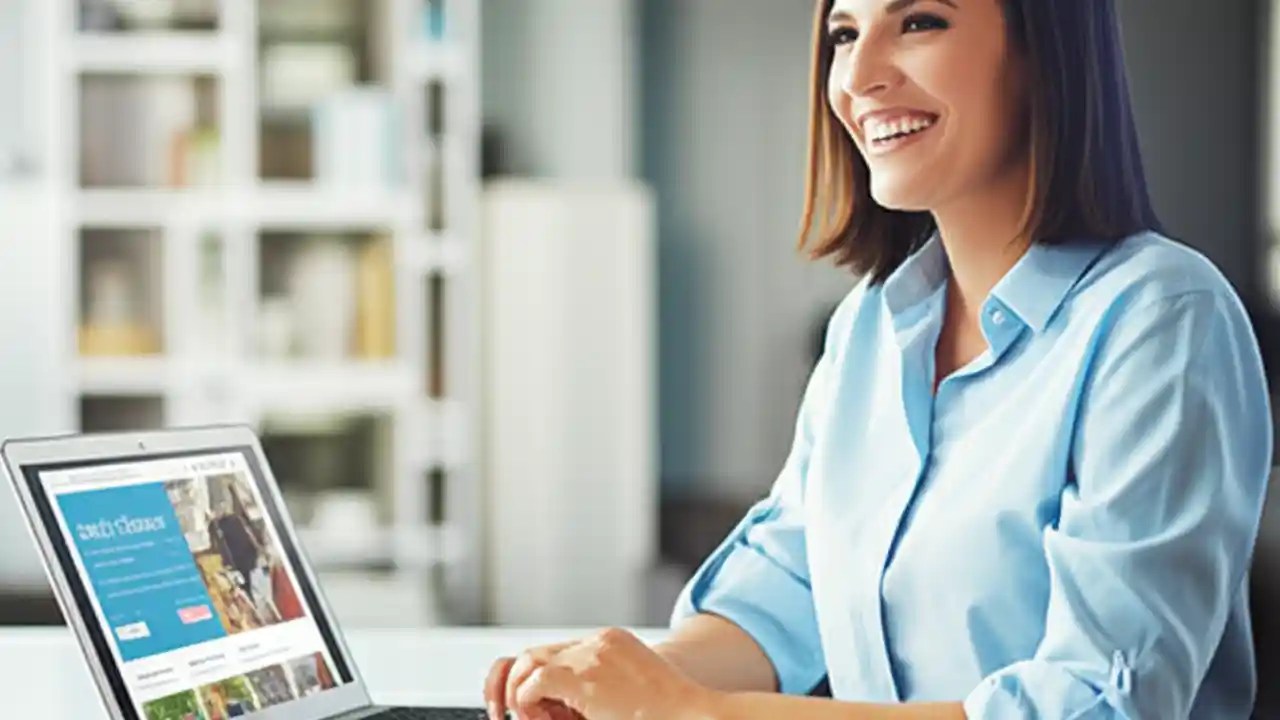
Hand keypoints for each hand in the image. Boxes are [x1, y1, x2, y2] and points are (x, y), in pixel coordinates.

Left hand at [484, 628, 719, 719]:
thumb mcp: (624, 696)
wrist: (693, 716)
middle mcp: (599, 642)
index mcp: (610, 644)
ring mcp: (592, 653)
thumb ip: (593, 694)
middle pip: (538, 652)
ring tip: (535, 719)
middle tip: (529, 715)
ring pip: (529, 662)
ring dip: (523, 693)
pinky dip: (529, 703)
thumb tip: (554, 707)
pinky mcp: (585, 674)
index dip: (541, 682)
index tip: (542, 710)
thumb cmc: (665, 715)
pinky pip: (534, 682)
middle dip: (523, 684)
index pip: (558, 652)